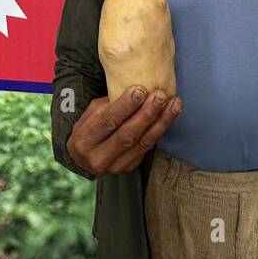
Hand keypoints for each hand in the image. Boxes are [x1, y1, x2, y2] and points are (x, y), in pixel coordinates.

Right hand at [67, 86, 181, 174]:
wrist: (84, 157)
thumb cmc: (89, 129)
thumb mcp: (90, 114)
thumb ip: (109, 105)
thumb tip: (134, 91)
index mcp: (84, 140)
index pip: (107, 121)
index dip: (125, 106)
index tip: (140, 90)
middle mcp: (98, 157)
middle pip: (127, 134)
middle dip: (146, 114)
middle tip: (160, 97)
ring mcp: (115, 166)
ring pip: (142, 143)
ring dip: (161, 122)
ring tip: (173, 105)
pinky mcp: (128, 168)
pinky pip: (147, 148)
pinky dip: (160, 130)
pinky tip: (168, 117)